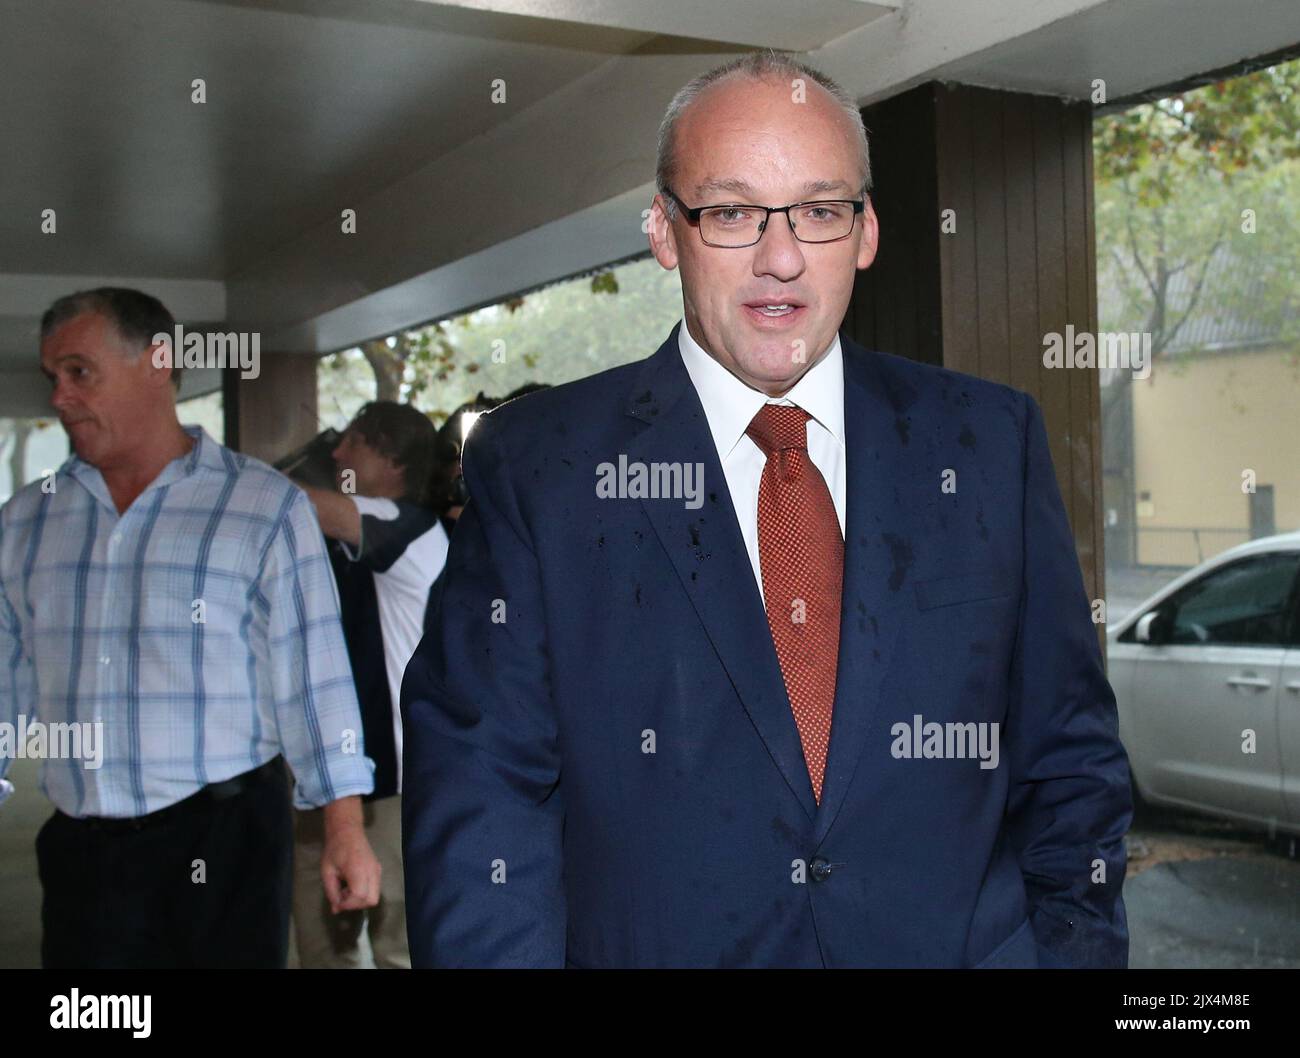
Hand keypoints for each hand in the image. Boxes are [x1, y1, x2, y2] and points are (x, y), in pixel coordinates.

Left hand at [320, 795, 380, 912]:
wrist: (347, 831)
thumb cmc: (335, 849)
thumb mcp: (327, 871)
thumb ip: (331, 892)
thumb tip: (336, 909)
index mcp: (358, 868)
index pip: (360, 895)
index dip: (348, 904)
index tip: (337, 902)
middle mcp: (372, 870)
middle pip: (371, 900)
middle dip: (355, 905)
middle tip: (342, 897)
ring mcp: (377, 870)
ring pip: (375, 897)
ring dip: (360, 900)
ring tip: (347, 890)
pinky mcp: (378, 870)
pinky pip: (374, 889)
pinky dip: (364, 893)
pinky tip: (352, 885)